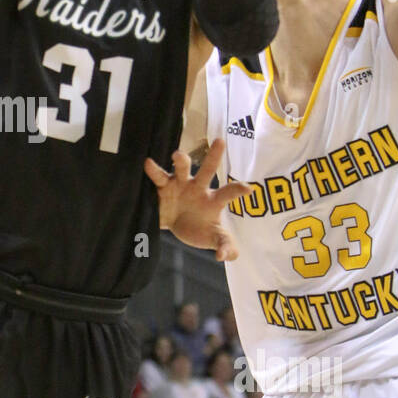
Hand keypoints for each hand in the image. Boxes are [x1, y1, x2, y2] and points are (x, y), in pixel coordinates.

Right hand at [144, 138, 254, 261]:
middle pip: (208, 170)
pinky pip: (158, 177)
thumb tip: (225, 256)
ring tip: (177, 155)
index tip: (249, 189)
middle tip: (220, 141)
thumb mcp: (213, 238)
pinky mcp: (163, 187)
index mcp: (214, 200)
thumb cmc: (199, 228)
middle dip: (214, 156)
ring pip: (182, 169)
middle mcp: (198, 187)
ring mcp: (181, 184)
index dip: (238, 190)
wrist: (175, 225)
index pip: (229, 193)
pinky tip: (148, 162)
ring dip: (181, 161)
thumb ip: (225, 245)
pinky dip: (153, 171)